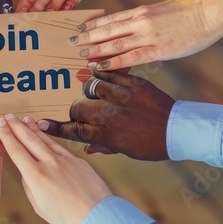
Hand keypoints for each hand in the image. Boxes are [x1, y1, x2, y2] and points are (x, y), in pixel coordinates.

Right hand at [0, 114, 111, 223]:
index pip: (16, 151)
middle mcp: (49, 164)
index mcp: (36, 177)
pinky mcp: (77, 160)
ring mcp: (64, 160)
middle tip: (7, 117)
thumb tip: (27, 174)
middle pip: (28, 140)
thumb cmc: (68, 218)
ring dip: (31, 128)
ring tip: (23, 118)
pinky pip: (58, 145)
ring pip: (44, 139)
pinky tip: (44, 133)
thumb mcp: (39, 206)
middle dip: (16, 126)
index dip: (6, 136)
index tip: (0, 126)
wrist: (96, 216)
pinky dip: (48, 137)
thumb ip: (30, 187)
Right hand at [39, 71, 174, 160]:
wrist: (179, 130)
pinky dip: (101, 73)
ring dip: (89, 90)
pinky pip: (110, 74)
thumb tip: (87, 148)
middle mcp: (111, 115)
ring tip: (93, 93)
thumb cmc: (153, 145)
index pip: (75, 130)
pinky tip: (96, 72)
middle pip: (79, 107)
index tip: (42, 124)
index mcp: (108, 135)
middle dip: (75, 110)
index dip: (56, 127)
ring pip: (92, 87)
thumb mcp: (126, 151)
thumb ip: (104, 146)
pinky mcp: (133, 84)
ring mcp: (122, 97)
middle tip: (80, 110)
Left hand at [68, 0, 218, 70]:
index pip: (111, 19)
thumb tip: (137, 23)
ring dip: (95, 50)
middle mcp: (140, 21)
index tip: (78, 30)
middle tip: (69, 44)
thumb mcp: (164, 9)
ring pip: (114, 43)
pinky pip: (131, 57)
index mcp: (141, 11)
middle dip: (87, 38)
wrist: (210, 12)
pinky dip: (114, 61)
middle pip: (107, 30)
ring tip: (79, 55)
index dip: (92, 26)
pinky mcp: (159, 49)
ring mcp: (148, 35)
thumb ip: (148, 18)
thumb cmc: (191, 10)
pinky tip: (101, 66)